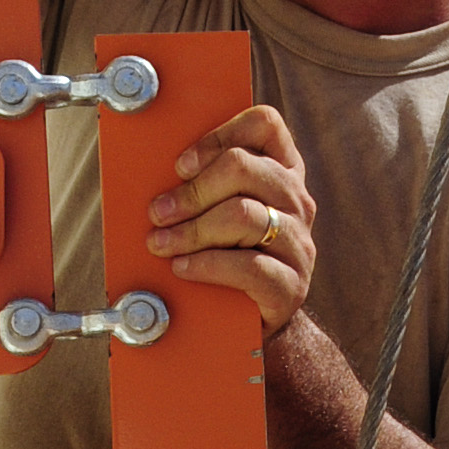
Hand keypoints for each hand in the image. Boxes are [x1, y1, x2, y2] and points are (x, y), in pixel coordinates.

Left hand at [145, 103, 315, 337]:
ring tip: (162, 243)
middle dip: (191, 190)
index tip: (182, 165)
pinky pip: (248, 266)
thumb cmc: (228, 258)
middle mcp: (297, 201)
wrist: (252, 324)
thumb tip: (149, 168)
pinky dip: (207, 265)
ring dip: (191, 229)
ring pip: (243, 215)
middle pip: (244, 167)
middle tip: (158, 212)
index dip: (219, 135)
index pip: (265, 124)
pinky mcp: (291, 285)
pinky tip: (183, 268)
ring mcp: (299, 243)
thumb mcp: (219, 213)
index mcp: (283, 172)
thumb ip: (205, 186)